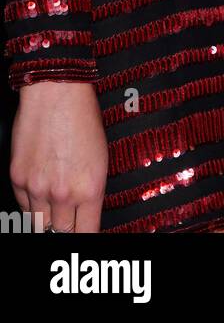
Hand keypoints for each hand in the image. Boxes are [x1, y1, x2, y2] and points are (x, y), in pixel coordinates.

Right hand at [11, 82, 107, 232]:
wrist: (56, 94)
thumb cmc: (83, 119)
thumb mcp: (100, 159)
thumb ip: (91, 192)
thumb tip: (85, 214)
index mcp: (90, 189)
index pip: (87, 233)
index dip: (86, 235)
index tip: (84, 233)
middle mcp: (63, 194)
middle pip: (61, 232)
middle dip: (66, 229)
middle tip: (68, 221)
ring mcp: (37, 188)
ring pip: (39, 224)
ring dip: (46, 219)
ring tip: (53, 209)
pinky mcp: (18, 179)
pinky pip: (23, 205)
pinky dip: (31, 203)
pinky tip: (39, 191)